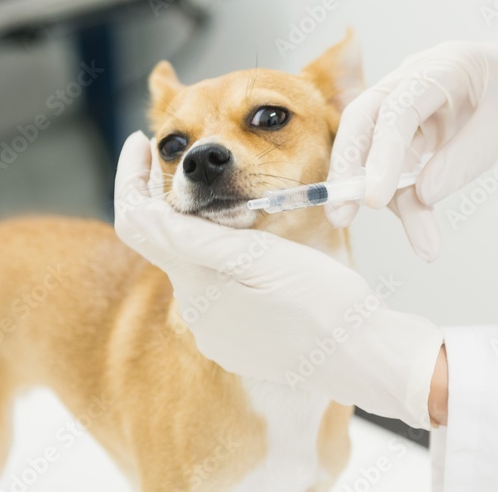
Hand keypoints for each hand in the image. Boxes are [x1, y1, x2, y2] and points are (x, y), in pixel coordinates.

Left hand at [114, 131, 443, 428]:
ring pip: (196, 264)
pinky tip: (261, 245)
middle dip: (178, 200)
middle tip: (203, 161)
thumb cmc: (324, 301)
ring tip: (246, 201)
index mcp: (197, 284)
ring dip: (207, 229)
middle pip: (166, 241)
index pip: (137, 223)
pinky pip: (220, 288)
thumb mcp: (261, 257)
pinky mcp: (240, 342)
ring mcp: (218, 331)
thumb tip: (140, 212)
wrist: (367, 358)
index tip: (140, 139)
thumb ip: (197, 237)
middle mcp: (197, 311)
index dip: (130, 178)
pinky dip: (227, 257)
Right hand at [326, 35, 497, 258]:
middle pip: (365, 121)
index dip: (380, 152)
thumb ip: (466, 158)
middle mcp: (416, 82)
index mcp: (442, 66)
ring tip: (422, 244)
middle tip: (341, 214)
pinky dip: (410, 204)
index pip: (396, 106)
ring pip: (382, 155)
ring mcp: (414, 110)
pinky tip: (425, 237)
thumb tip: (423, 195)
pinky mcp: (418, 135)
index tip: (374, 199)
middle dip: (350, 169)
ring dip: (391, 201)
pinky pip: (403, 172)